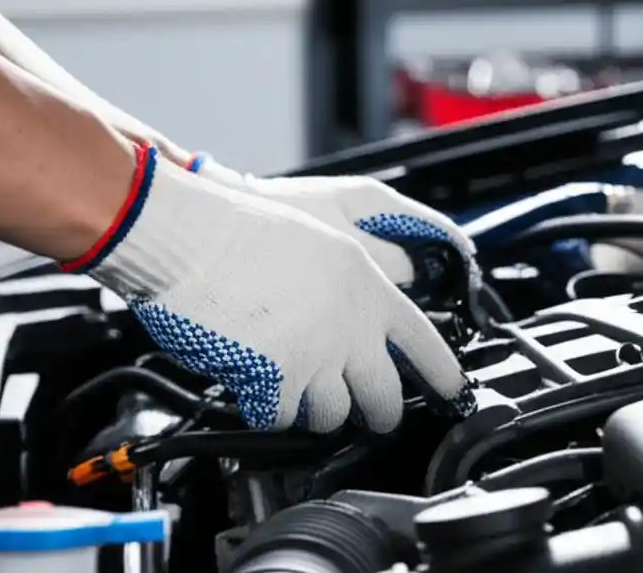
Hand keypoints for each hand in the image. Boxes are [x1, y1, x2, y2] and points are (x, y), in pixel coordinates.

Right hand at [65, 146, 475, 433]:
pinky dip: (268, 406)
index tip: (452, 392)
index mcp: (367, 285)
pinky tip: (255, 378)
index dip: (443, 375)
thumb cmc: (245, 224)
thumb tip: (393, 292)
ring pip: (332, 415)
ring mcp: (315, 358)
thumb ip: (368, 262)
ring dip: (313, 405)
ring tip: (291, 378)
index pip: (424, 343)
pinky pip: (281, 417)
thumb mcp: (328, 224)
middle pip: (385, 399)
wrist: (190, 236)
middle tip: (370, 414)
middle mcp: (350, 325)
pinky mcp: (276, 382)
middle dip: (378, 414)